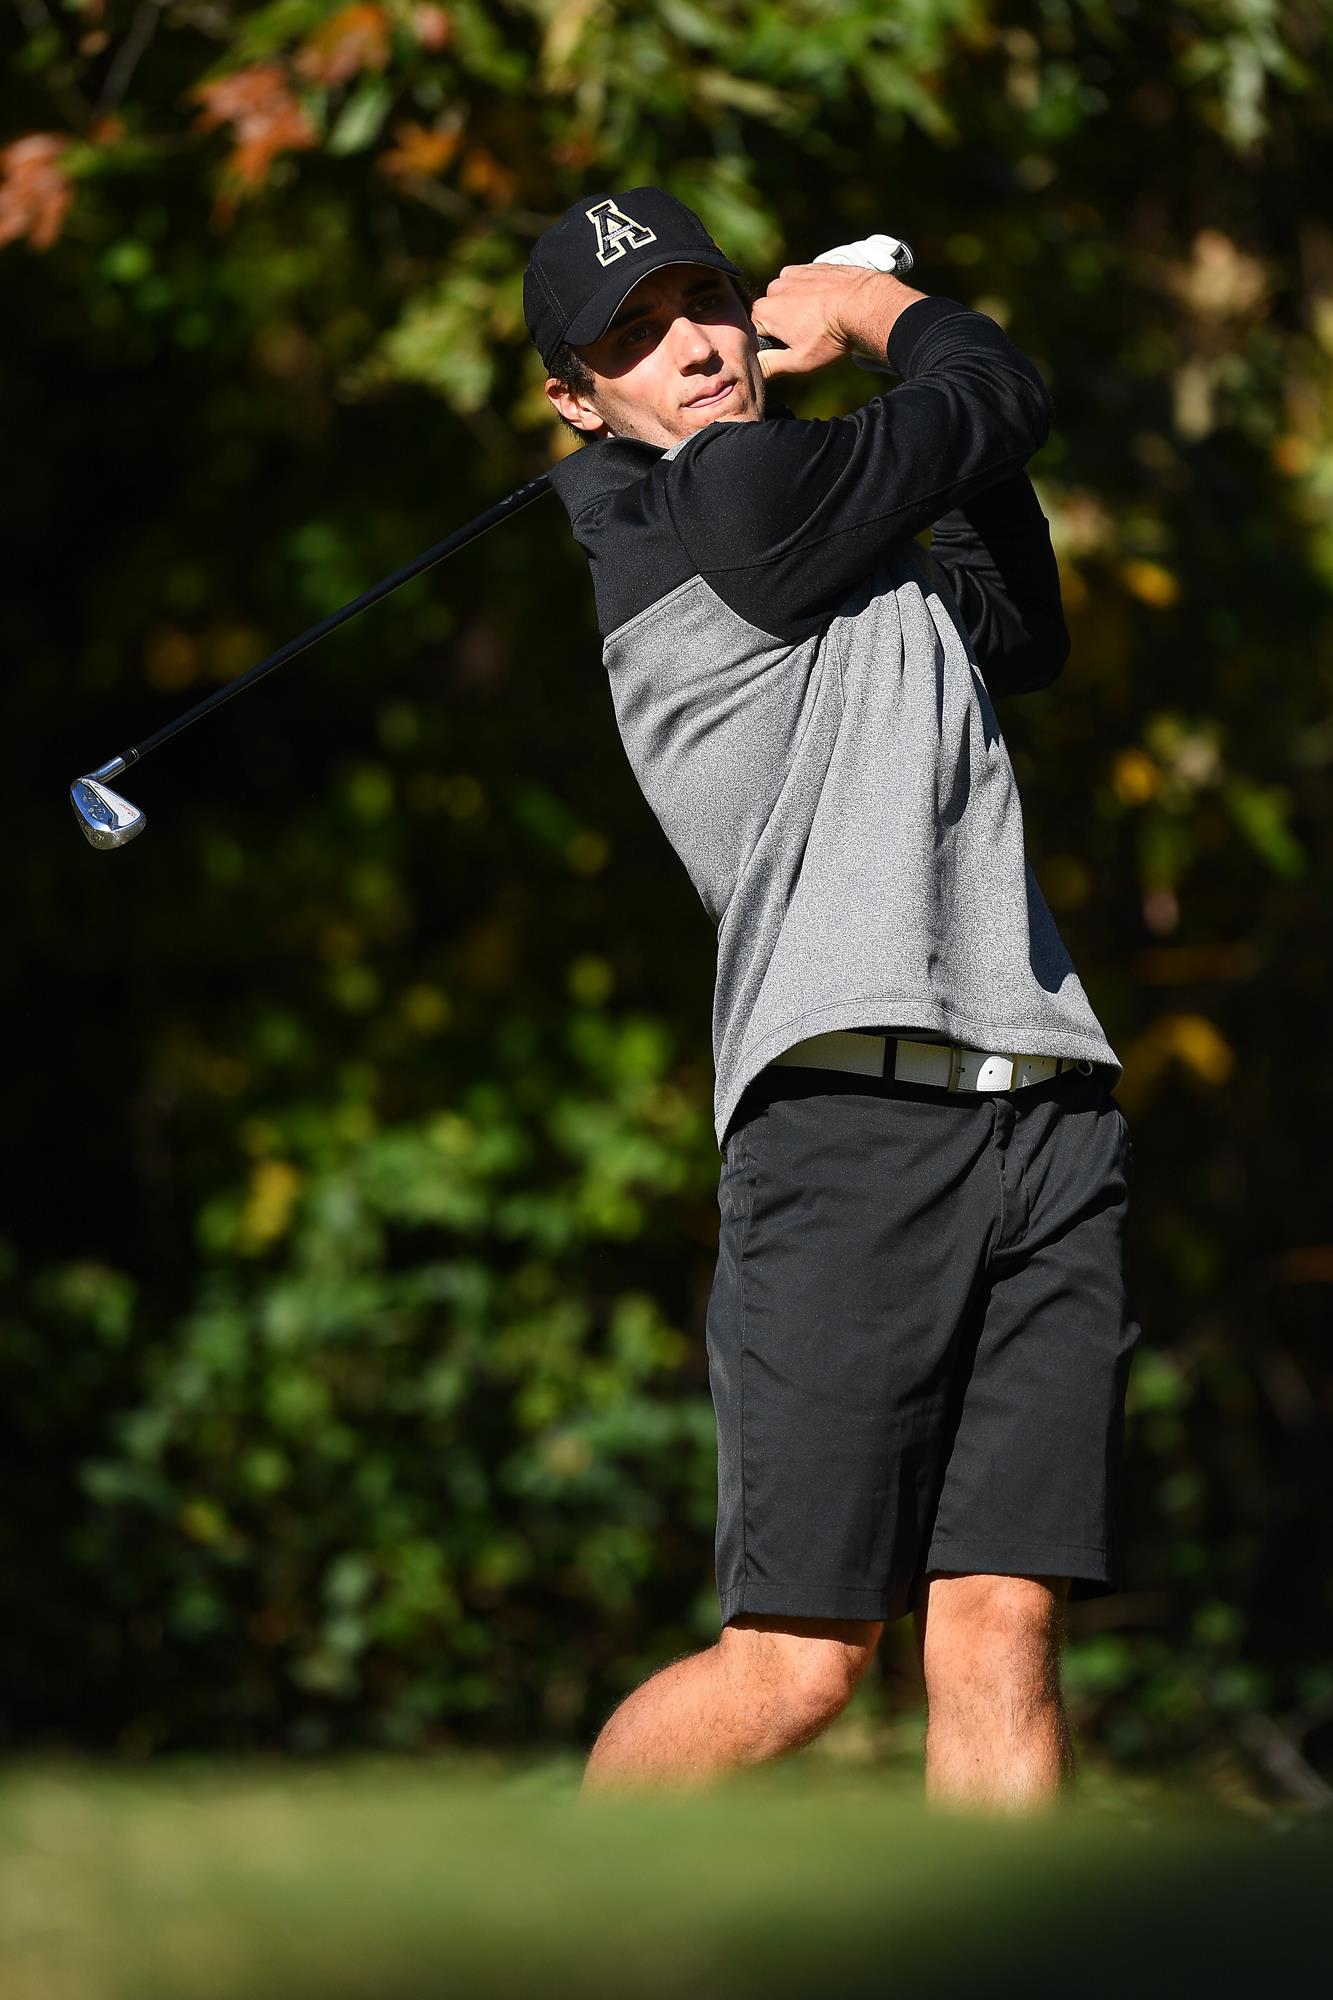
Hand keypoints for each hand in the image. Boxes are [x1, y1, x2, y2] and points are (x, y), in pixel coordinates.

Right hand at [752, 263, 923, 378]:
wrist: (864, 304)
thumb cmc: (830, 336)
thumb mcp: (798, 361)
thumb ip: (770, 366)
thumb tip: (752, 370)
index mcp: (764, 311)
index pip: (756, 331)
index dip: (772, 343)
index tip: (792, 349)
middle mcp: (774, 288)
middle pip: (772, 312)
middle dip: (784, 324)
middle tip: (809, 336)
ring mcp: (794, 274)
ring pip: (787, 295)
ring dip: (797, 306)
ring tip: (820, 320)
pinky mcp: (811, 267)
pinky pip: (803, 281)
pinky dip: (811, 292)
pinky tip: (826, 303)